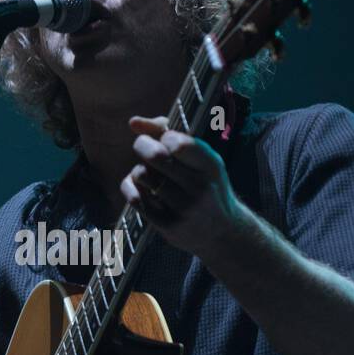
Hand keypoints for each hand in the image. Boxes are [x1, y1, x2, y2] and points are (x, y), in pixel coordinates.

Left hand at [120, 115, 244, 261]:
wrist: (222, 232)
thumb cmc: (205, 185)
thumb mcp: (201, 158)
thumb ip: (169, 133)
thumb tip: (133, 122)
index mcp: (211, 165)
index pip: (177, 142)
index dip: (162, 136)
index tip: (165, 140)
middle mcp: (200, 187)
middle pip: (155, 156)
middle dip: (142, 145)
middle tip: (144, 148)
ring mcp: (184, 208)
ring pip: (142, 175)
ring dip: (139, 170)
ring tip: (148, 174)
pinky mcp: (168, 225)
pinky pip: (135, 199)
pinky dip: (131, 188)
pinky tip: (141, 189)